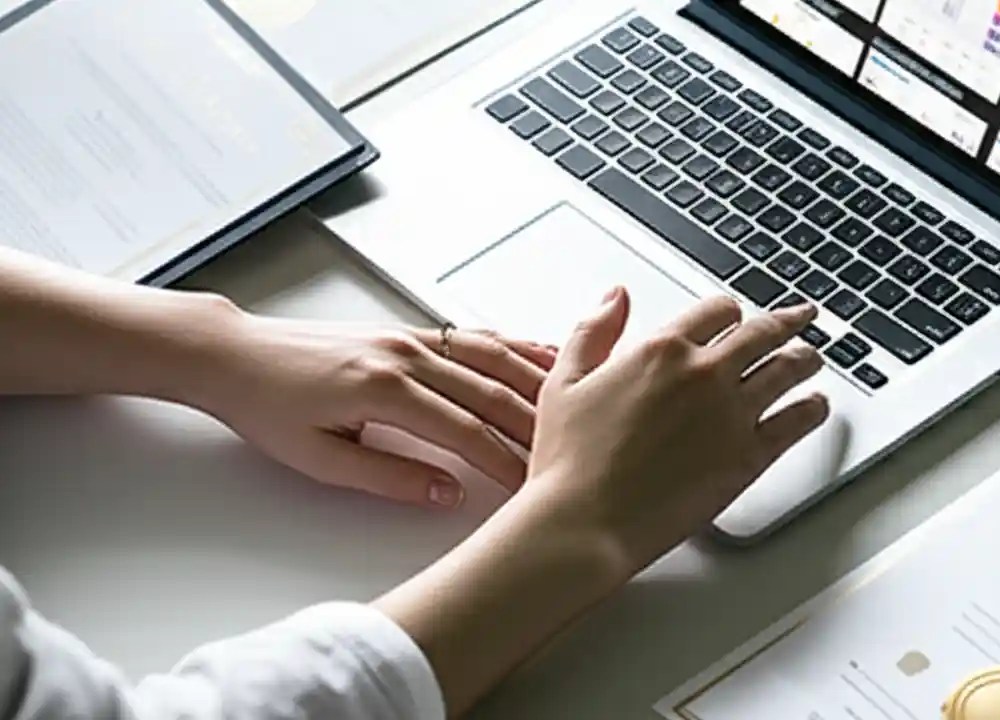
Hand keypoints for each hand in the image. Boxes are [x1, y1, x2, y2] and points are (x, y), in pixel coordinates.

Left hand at [190, 313, 556, 507]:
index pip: (464, 432)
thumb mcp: (319, 460)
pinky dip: (511, 344)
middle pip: (489, 392)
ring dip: (535, 378)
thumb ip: (389, 477)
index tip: (532, 484)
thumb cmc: (266, 405)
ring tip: (576, 398)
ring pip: (490, 357)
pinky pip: (471, 337)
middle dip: (534, 424)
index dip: (504, 462)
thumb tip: (447, 494)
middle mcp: (404, 355)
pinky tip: (541, 351)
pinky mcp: (406, 330)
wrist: (234, 354)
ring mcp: (408, 336)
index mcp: (383, 390)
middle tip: (569, 450)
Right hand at [527, 287, 829, 569]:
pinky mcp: (749, 455)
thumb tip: (615, 296)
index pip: (716, 311)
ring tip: (812, 357)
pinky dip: (813, 409)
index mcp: (661, 349)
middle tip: (800, 319)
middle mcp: (704, 373)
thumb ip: (594, 331)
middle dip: (786, 323)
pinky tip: (816, 406)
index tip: (738, 315)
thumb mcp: (565, 380)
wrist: (584, 520)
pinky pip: (797, 421)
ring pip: (789, 369)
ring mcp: (731, 412)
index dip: (732, 311)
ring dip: (806, 358)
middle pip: (763, 333)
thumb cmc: (569, 462)